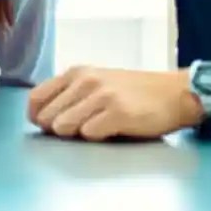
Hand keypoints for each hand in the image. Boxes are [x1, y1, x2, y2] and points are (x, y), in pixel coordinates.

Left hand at [27, 66, 202, 140]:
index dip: (36, 117)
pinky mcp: (118, 113)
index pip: (36, 98)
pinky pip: (89, 134)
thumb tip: (43, 119)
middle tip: (79, 129)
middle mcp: (85, 81)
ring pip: (63, 126)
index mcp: (75, 73)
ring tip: (96, 128)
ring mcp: (101, 96)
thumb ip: (70, 94)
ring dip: (76, 134)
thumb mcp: (97, 82)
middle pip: (47, 116)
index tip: (48, 127)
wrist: (175, 93)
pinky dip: (97, 137)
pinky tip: (112, 130)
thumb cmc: (134, 92)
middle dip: (57, 129)